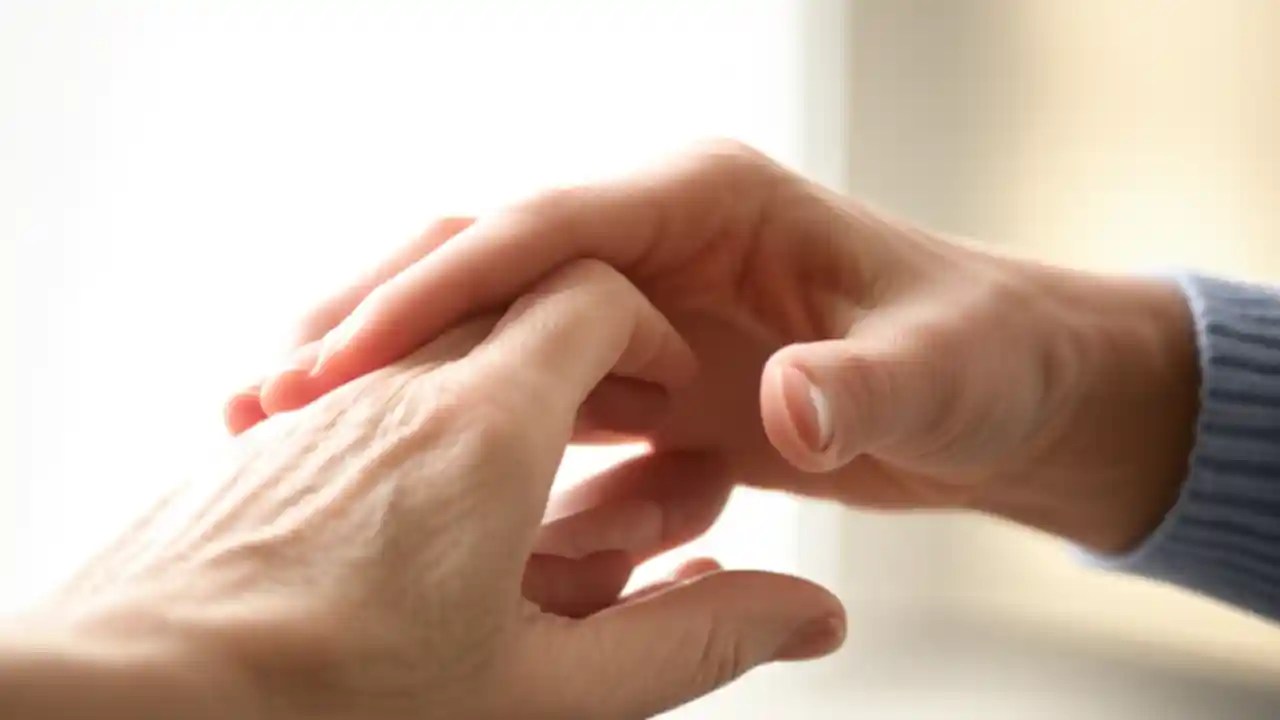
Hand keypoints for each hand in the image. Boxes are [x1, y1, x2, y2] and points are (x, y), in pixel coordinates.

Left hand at [9, 261, 843, 719]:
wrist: (125, 705)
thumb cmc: (333, 711)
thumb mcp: (546, 692)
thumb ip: (694, 639)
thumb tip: (812, 613)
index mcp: (484, 423)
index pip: (592, 294)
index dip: (647, 335)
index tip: (667, 399)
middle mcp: (394, 386)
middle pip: (516, 310)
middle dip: (580, 371)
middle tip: (601, 466)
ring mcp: (320, 408)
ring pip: (437, 358)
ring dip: (498, 418)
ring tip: (511, 536)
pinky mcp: (264, 443)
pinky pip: (365, 399)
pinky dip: (418, 446)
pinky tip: (412, 555)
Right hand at [233, 140, 1198, 553]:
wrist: (1006, 397)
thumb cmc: (986, 361)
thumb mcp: (943, 375)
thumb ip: (865, 391)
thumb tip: (786, 414)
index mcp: (710, 198)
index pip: (549, 223)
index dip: (446, 282)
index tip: (349, 345)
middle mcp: (656, 241)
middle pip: (488, 267)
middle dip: (382, 323)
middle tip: (271, 392)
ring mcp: (642, 310)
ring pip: (494, 336)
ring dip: (400, 385)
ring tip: (279, 434)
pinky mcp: (645, 375)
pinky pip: (539, 406)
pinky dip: (475, 442)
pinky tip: (392, 484)